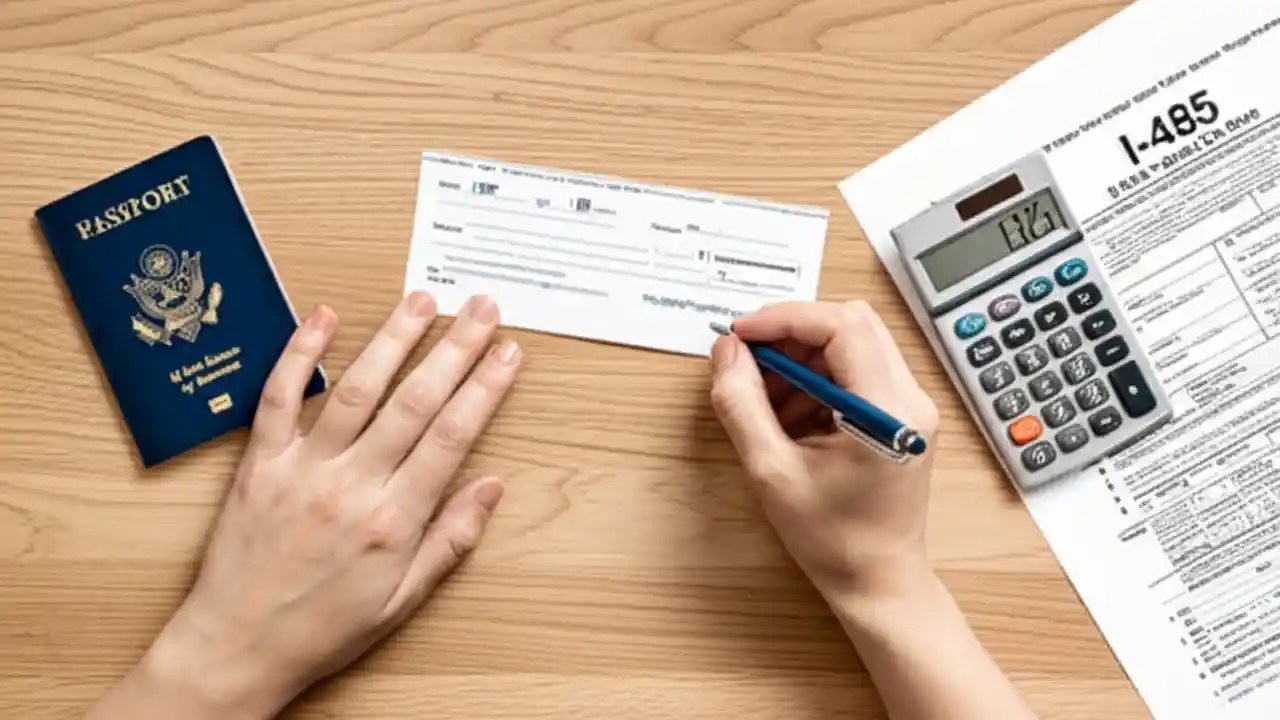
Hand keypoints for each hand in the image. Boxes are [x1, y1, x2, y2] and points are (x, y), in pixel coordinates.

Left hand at [93, 293, 521, 718]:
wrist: (236, 648)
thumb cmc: (321, 631)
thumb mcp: (402, 601)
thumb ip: (449, 539)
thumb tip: (491, 486)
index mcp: (393, 521)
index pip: (453, 436)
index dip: (486, 388)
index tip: (508, 354)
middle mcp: (352, 486)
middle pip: (415, 402)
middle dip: (456, 349)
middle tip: (483, 309)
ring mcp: (303, 469)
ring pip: (357, 389)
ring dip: (394, 339)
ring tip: (424, 302)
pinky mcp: (260, 464)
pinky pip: (279, 398)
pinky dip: (299, 354)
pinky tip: (324, 317)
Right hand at [709, 301, 939, 605]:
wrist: (877, 582)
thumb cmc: (833, 539)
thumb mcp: (771, 472)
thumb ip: (742, 405)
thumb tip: (726, 351)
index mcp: (887, 411)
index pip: (842, 326)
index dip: (785, 319)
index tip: (741, 335)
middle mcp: (909, 399)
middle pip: (850, 324)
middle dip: (791, 334)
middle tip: (748, 359)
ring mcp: (909, 405)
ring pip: (850, 345)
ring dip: (800, 359)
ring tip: (763, 399)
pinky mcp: (899, 415)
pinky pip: (854, 371)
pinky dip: (814, 380)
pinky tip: (786, 416)